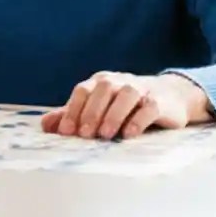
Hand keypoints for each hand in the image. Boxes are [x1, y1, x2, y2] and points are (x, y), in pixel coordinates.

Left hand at [40, 72, 212, 140]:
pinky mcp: (159, 101)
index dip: (72, 110)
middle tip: (85, 135)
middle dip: (91, 113)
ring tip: (105, 135)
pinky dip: (137, 120)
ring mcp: (140, 89)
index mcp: (100, 82)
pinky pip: (148, 108)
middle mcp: (119, 81)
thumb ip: (73, 115)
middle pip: (102, 90)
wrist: (170, 97)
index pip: (82, 91)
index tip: (66, 131)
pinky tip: (128, 134)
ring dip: (113, 115)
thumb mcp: (99, 107)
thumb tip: (45, 125)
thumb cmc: (127, 105)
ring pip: (125, 96)